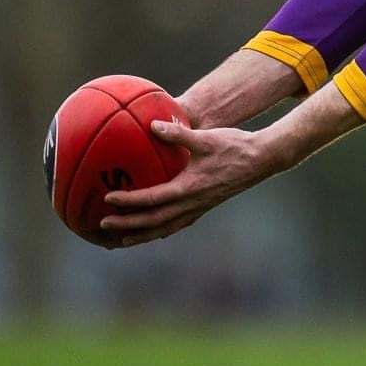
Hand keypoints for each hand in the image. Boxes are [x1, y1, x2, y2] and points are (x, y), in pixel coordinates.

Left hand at [100, 118, 276, 245]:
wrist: (262, 160)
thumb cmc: (234, 146)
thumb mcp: (205, 137)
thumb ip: (178, 133)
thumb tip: (153, 125)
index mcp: (189, 187)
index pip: (153, 198)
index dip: (130, 201)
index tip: (109, 199)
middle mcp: (192, 203)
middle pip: (154, 221)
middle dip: (128, 225)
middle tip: (103, 225)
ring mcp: (199, 208)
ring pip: (164, 228)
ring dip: (141, 235)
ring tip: (120, 240)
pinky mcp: (203, 207)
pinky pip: (176, 224)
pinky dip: (159, 230)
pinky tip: (150, 231)